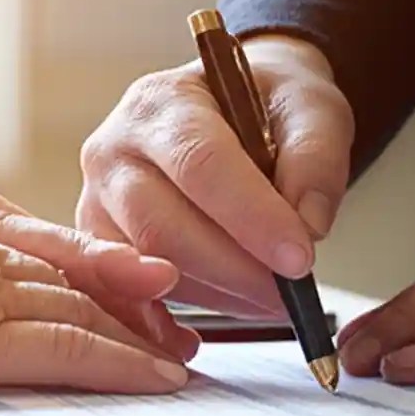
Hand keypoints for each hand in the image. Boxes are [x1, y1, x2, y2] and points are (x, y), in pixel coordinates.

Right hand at [0, 213, 190, 400]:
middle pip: (85, 280)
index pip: (60, 249)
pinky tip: (152, 379)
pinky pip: (65, 349)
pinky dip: (119, 364)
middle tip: (187, 338)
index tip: (155, 297)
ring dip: (143, 340)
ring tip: (182, 364)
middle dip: (142, 312)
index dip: (115, 276)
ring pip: (87, 312)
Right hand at [77, 35, 353, 317]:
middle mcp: (114, 151)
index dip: (251, 217)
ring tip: (275, 295)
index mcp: (161, 103)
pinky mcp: (104, 249)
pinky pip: (140, 294)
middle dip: (234, 269)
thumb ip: (315, 155)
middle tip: (291, 292)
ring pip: (150, 266)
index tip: (299, 259)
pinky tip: (234, 309)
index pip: (199, 163)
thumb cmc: (262, 104)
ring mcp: (100, 204)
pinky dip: (191, 312)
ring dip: (221, 293)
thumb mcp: (309, 105)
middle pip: (161, 225)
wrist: (229, 109)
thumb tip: (308, 226)